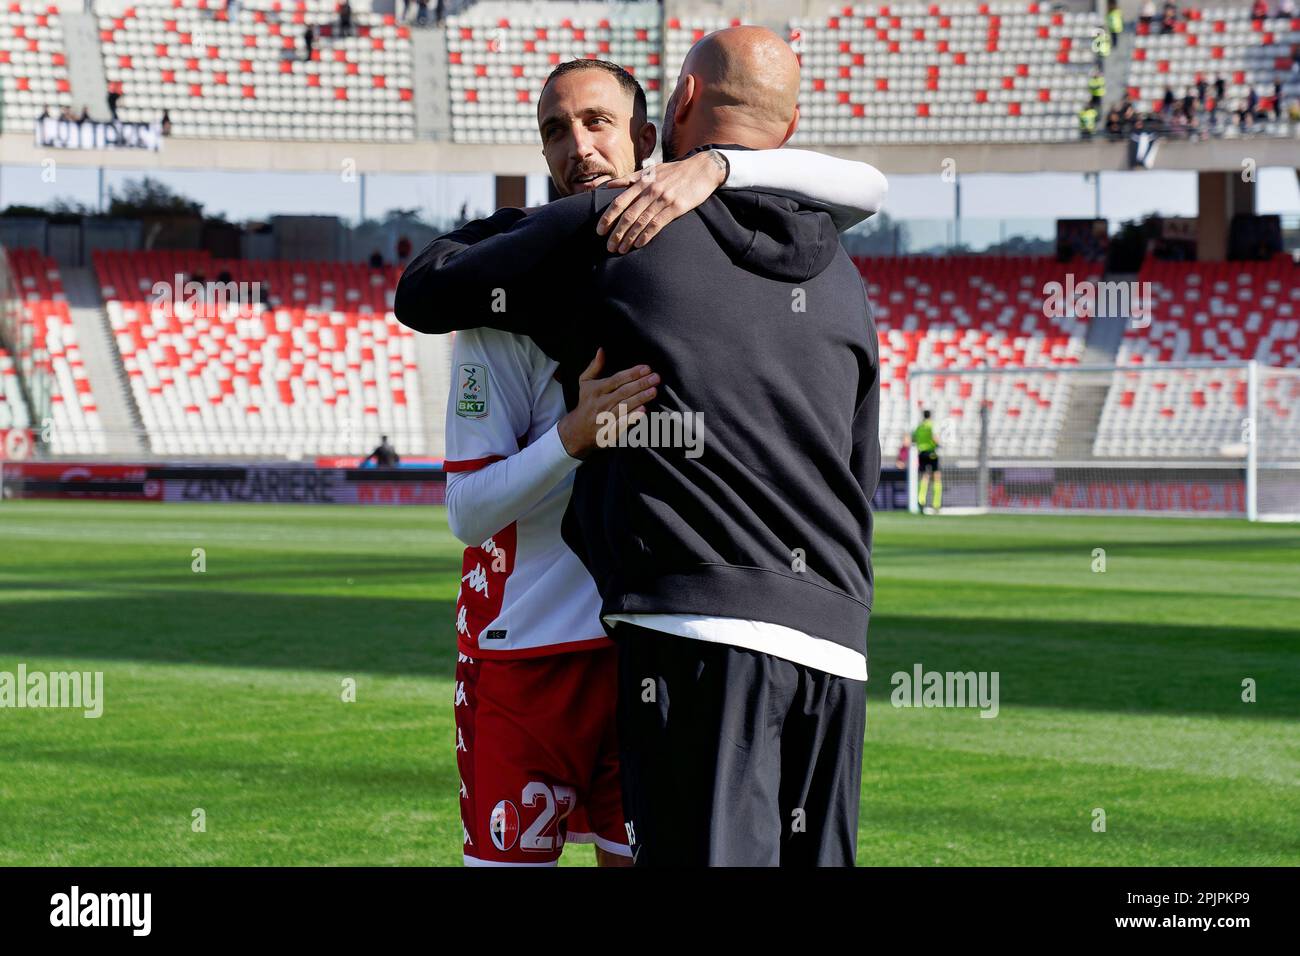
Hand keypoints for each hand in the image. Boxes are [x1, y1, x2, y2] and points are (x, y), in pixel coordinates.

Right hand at [557, 349, 658, 459]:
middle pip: (623, 392)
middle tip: (656, 378)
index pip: (616, 379)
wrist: (577, 430)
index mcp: (596, 390)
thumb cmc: (586, 403)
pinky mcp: (609, 432)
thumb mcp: (585, 383)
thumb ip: (595, 367)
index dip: (632, 373)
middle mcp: (601, 403)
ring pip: (625, 406)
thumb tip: (601, 350)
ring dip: (640, 398)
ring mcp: (605, 418)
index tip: (646, 368)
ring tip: (653, 391)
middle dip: (640, 384)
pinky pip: (622, 423)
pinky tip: (643, 410)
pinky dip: (632, 417)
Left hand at [596, 150, 729, 253]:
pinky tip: (638, 245)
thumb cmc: (675, 171)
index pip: (619, 202)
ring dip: (629, 238)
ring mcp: (663, 199)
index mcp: (642, 182)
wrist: (703, 169)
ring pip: (641, 222)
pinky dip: (646, 235)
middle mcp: (650, 190)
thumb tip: (609, 185)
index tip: (599, 231)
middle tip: (609, 246)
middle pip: (628, 215)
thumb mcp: (651, 171)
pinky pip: (657, 224)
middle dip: (616, 233)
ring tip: (621, 250)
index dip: (608, 217)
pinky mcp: (676, 207)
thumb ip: (630, 179)